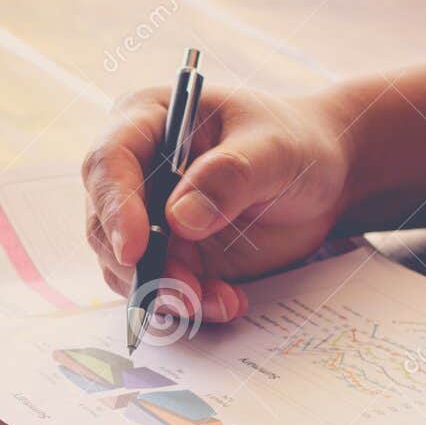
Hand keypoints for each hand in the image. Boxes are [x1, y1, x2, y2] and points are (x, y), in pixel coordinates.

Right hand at [82, 86, 351, 323]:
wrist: (320, 178)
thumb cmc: (295, 143)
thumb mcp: (274, 150)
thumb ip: (230, 176)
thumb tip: (179, 219)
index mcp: (148, 120)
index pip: (108, 162)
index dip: (116, 207)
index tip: (136, 249)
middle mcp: (135, 170)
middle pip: (105, 225)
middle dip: (142, 267)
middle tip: (186, 291)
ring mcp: (146, 217)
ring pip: (127, 268)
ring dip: (167, 293)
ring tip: (221, 299)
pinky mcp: (167, 255)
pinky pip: (158, 289)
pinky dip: (188, 304)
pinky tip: (227, 301)